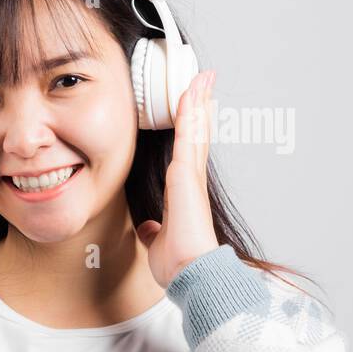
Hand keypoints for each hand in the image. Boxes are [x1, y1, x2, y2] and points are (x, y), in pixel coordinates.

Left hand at [136, 70, 220, 287]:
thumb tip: (149, 227)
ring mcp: (190, 176)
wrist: (191, 273)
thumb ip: (154, 229)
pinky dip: (189, 115)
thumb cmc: (178, 263)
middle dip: (198, 106)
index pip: (187, 151)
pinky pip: (188, 137)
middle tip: (203, 81)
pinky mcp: (186, 176)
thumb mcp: (157, 240)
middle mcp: (189, 180)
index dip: (190, 127)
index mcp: (182, 192)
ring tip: (201, 78)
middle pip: (196, 133)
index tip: (193, 107)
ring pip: (195, 130)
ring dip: (197, 102)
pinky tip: (191, 94)